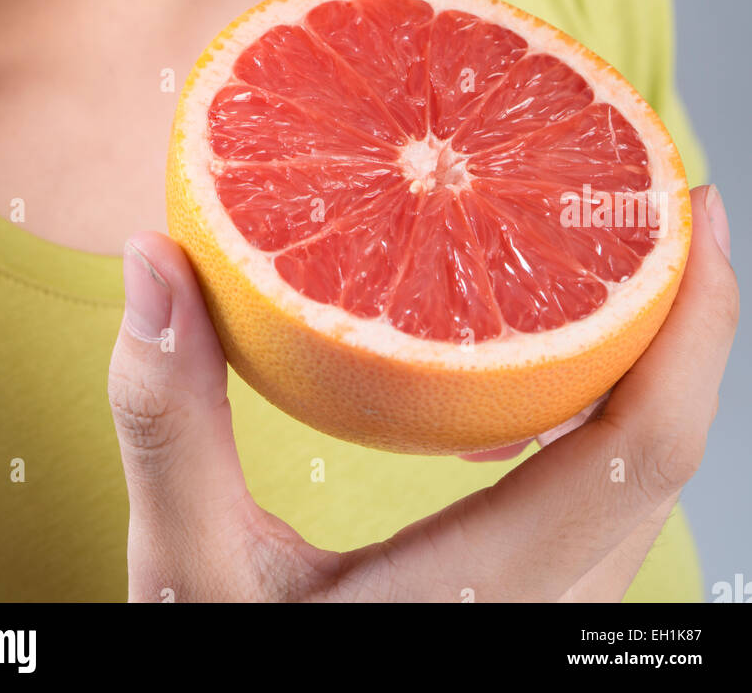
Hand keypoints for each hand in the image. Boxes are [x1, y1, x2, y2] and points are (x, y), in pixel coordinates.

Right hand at [107, 184, 736, 601]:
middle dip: (683, 321)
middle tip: (657, 206)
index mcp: (497, 592)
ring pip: (638, 483)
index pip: (646, 447)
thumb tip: (153, 260)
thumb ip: (171, 423)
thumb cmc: (235, 690)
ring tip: (607, 264)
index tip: (696, 208)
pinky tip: (533, 367)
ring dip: (646, 368)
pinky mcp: (523, 612)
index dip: (694, 322)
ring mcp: (545, 617)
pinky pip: (598, 504)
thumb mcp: (191, 578)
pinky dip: (598, 420)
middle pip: (665, 452)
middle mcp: (551, 609)